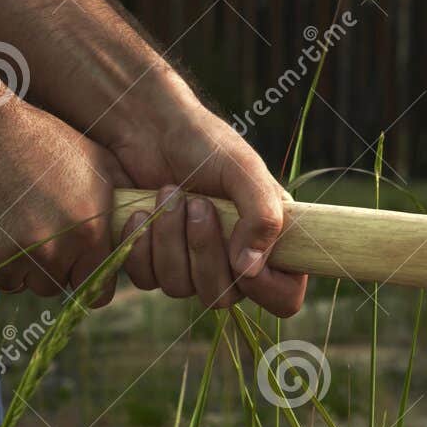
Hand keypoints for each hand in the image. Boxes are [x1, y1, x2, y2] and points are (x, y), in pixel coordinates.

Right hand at [0, 99, 124, 302]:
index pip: (95, 290)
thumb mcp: (96, 162)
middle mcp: (49, 253)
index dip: (84, 278)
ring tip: (5, 221)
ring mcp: (5, 259)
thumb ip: (122, 202)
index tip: (74, 265)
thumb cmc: (40, 139)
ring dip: (12, 264)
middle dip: (45, 267)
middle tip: (33, 230)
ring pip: (15, 282)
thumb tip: (144, 227)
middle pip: (51, 285)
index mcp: (86, 234)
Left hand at [100, 74, 306, 317]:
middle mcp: (235, 260)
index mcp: (269, 241)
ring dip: (170, 239)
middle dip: (204, 250)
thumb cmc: (205, 142)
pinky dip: (141, 245)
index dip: (265, 289)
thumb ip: (262, 217)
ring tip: (169, 193)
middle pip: (223, 297)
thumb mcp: (245, 171)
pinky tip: (142, 211)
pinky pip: (148, 279)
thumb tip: (252, 270)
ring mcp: (193, 264)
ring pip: (180, 289)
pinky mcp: (155, 260)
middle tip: (197, 203)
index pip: (284, 298)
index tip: (243, 252)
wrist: (150, 129)